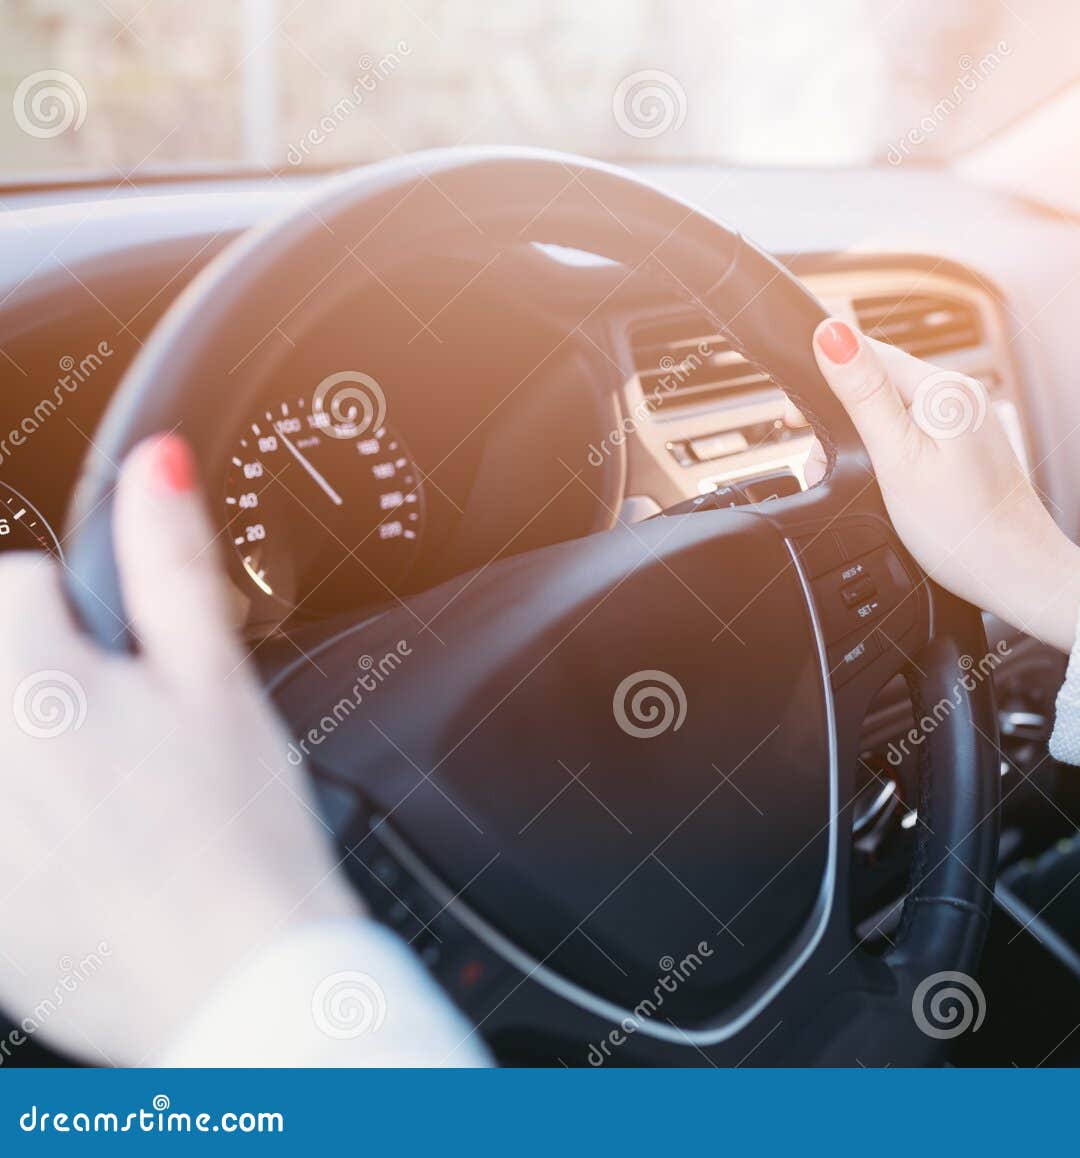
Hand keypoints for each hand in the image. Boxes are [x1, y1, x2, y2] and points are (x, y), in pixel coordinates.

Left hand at [0, 436, 361, 1065]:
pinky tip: (72, 874)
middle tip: (124, 760)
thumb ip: (172, 561)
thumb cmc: (242, 841)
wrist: (241, 990)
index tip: (135, 688)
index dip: (94, 628)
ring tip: (102, 822)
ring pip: (1, 751)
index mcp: (25, 680)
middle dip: (50, 692)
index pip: (17, 586)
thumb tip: (156, 464)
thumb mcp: (219, 682)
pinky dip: (20, 833)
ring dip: (32, 760)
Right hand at [809, 319, 1079, 652]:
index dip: (821, 376)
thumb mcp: (899, 460)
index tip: (795, 417)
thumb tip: (831, 332)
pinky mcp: (967, 450)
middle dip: (841, 420)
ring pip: (894, 413)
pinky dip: (888, 457)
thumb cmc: (965, 529)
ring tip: (857, 488)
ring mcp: (966, 423)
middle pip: (879, 383)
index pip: (867, 352)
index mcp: (943, 388)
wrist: (1019, 576)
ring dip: (862, 443)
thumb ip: (864, 394)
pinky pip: (914, 436)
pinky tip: (886, 489)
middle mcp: (960, 396)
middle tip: (822, 469)